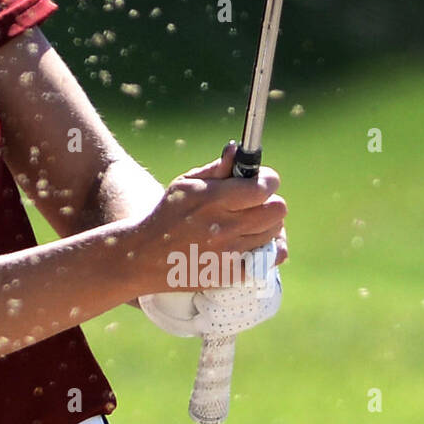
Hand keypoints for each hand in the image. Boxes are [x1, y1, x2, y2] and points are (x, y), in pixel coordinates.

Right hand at [132, 141, 287, 292]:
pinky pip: (271, 258)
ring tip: (247, 223)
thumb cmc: (167, 213)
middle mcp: (226, 226)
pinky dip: (266, 248)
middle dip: (268, 201)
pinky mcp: (233, 273)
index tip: (259, 180)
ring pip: (276, 232)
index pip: (265, 186)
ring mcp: (231, 252)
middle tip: (253, 203)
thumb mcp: (185, 184)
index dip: (267, 180)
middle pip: (278, 209)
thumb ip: (216, 167)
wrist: (145, 255)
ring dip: (266, 224)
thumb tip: (238, 150)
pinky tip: (252, 242)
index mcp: (214, 199)